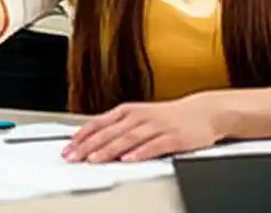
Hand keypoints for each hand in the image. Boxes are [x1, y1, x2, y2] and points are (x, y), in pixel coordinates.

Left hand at [62, 96, 221, 162]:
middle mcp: (139, 116)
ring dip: (110, 149)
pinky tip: (129, 159)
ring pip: (128, 138)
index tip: (68, 148)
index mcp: (127, 111)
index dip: (81, 136)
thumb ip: (116, 127)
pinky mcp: (173, 137)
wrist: (202, 112)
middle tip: (74, 157)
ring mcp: (156, 126)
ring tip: (95, 159)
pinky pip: (154, 145)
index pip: (98, 123)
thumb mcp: (137, 117)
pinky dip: (140, 152)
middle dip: (89, 145)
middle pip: (110, 132)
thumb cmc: (167, 117)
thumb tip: (90, 140)